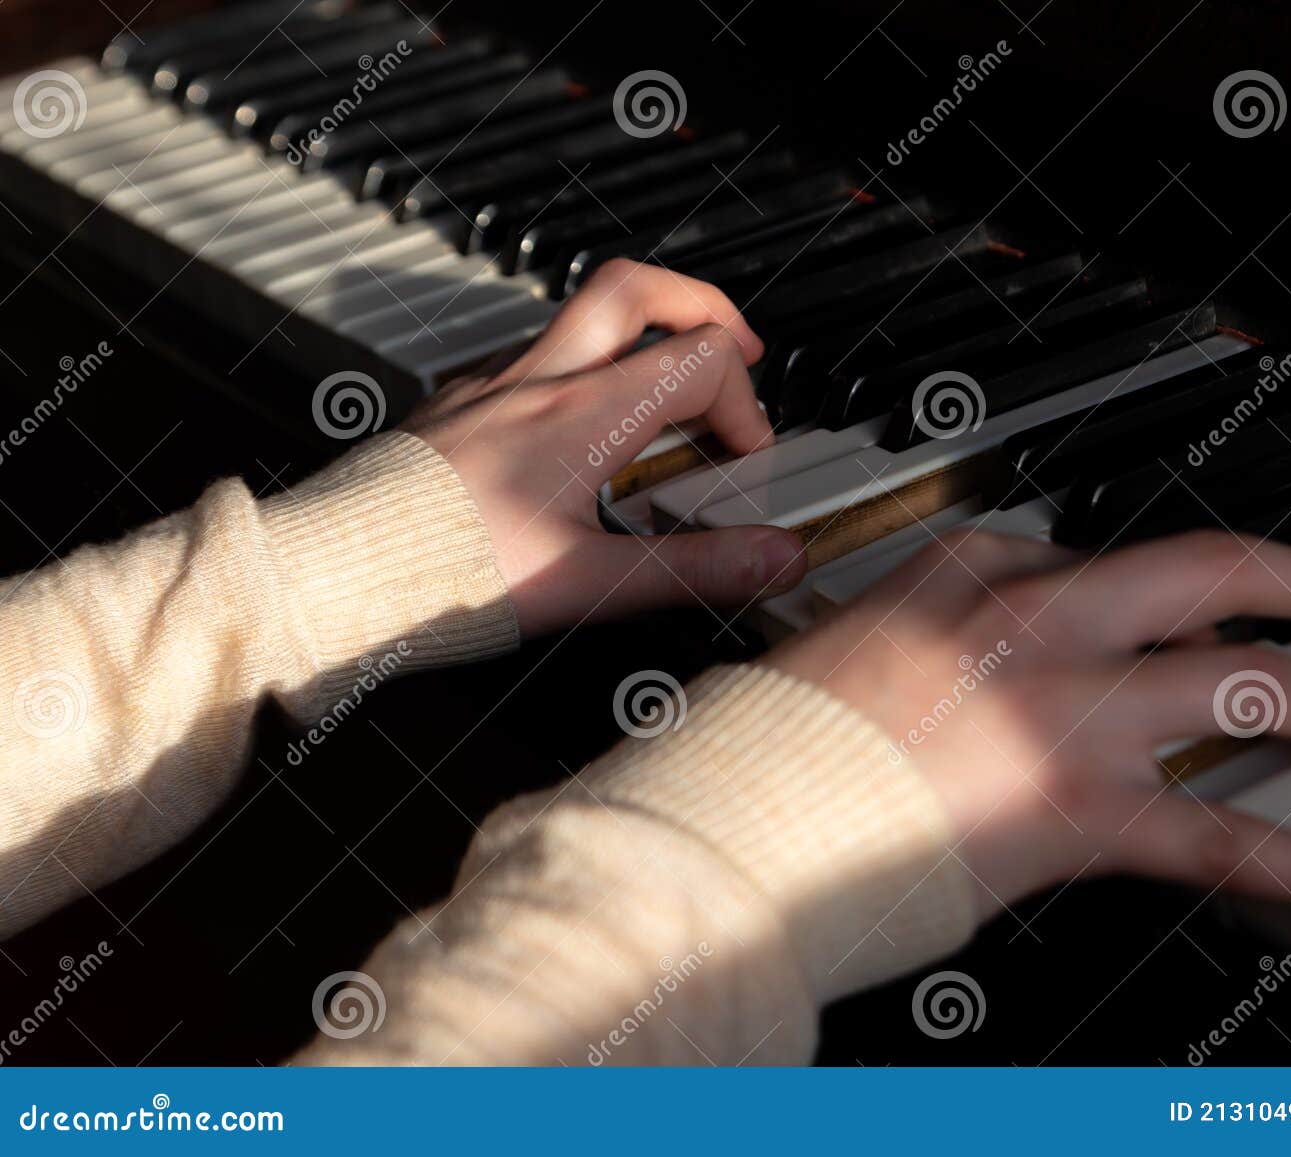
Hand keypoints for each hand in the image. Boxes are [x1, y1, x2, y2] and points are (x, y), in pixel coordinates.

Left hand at [404, 259, 805, 635]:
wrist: (333, 571)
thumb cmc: (442, 575)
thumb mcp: (589, 585)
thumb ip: (693, 570)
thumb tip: (774, 562)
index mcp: (582, 415)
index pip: (701, 360)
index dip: (745, 404)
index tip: (743, 461)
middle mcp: (536, 382)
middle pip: (636, 288)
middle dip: (700, 307)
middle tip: (734, 348)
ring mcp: (490, 386)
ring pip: (577, 317)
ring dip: (637, 339)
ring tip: (663, 395)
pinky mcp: (453, 406)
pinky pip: (527, 358)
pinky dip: (574, 373)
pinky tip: (577, 434)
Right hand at [765, 528, 1290, 916]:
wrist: (739, 818)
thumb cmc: (770, 745)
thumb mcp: (850, 645)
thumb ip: (935, 641)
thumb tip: (990, 672)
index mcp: (966, 571)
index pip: (1094, 556)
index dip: (1156, 589)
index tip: (1186, 608)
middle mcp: (1031, 621)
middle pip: (1201, 572)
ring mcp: (1063, 707)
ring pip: (1235, 682)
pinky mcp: (1077, 806)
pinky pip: (1219, 833)